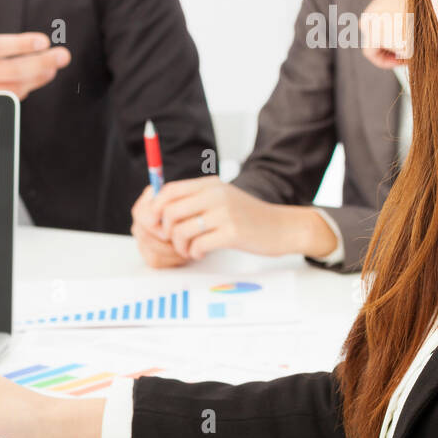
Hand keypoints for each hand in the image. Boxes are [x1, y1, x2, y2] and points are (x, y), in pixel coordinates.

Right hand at [0, 0, 71, 99]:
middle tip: (62, 56)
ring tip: (53, 68)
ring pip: (9, 89)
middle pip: (8, 71)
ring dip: (36, 79)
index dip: (21, 45)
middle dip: (40, 64)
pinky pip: (1, 100)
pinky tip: (34, 80)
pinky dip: (21, 91)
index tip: (43, 41)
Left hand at [131, 178, 335, 261]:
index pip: (168, 190)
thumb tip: (160, 209)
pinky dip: (195, 253)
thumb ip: (196, 199)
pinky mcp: (232, 233)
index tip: (157, 224)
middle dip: (165, 231)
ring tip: (189, 249)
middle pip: (170, 211)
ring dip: (179, 246)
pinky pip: (198, 245)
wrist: (282, 227)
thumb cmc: (249, 216)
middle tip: (174, 241)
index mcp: (210, 184)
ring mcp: (224, 213)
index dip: (155, 209)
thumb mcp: (223, 198)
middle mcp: (216, 194)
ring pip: (180, 230)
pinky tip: (202, 253)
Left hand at [324, 0, 409, 68]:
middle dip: (384, 43)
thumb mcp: (426, 19)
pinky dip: (385, 60)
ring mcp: (376, 13)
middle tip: (410, 47)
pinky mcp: (375, 30)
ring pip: (372, 43)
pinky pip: (372, 53)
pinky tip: (405, 55)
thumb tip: (398, 47)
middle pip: (370, 28)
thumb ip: (405, 26)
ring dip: (388, 52)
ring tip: (413, 47)